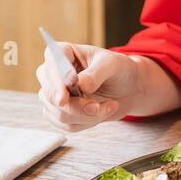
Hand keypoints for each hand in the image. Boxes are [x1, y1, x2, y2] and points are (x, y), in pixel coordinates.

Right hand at [36, 43, 180, 131]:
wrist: (131, 87)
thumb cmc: (122, 68)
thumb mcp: (113, 65)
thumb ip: (96, 73)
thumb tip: (79, 85)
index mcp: (61, 53)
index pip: (49, 65)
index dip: (54, 81)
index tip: (65, 95)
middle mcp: (53, 74)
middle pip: (49, 94)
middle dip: (76, 105)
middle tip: (100, 108)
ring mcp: (54, 95)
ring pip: (57, 113)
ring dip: (85, 115)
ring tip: (107, 108)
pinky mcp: (61, 114)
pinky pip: (65, 126)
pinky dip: (86, 124)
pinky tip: (103, 112)